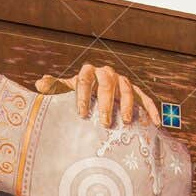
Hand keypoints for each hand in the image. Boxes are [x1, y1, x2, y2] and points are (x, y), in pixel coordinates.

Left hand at [36, 63, 156, 126]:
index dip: (83, 96)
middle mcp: (106, 73)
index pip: (84, 80)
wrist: (93, 96)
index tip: (82, 114)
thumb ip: (53, 88)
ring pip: (127, 88)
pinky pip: (144, 98)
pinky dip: (150, 109)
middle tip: (104, 122)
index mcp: (88, 72)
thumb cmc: (76, 95)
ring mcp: (122, 81)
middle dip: (106, 103)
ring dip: (126, 104)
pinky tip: (155, 123)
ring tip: (125, 122)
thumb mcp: (63, 92)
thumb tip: (40, 83)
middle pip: (107, 83)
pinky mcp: (134, 91)